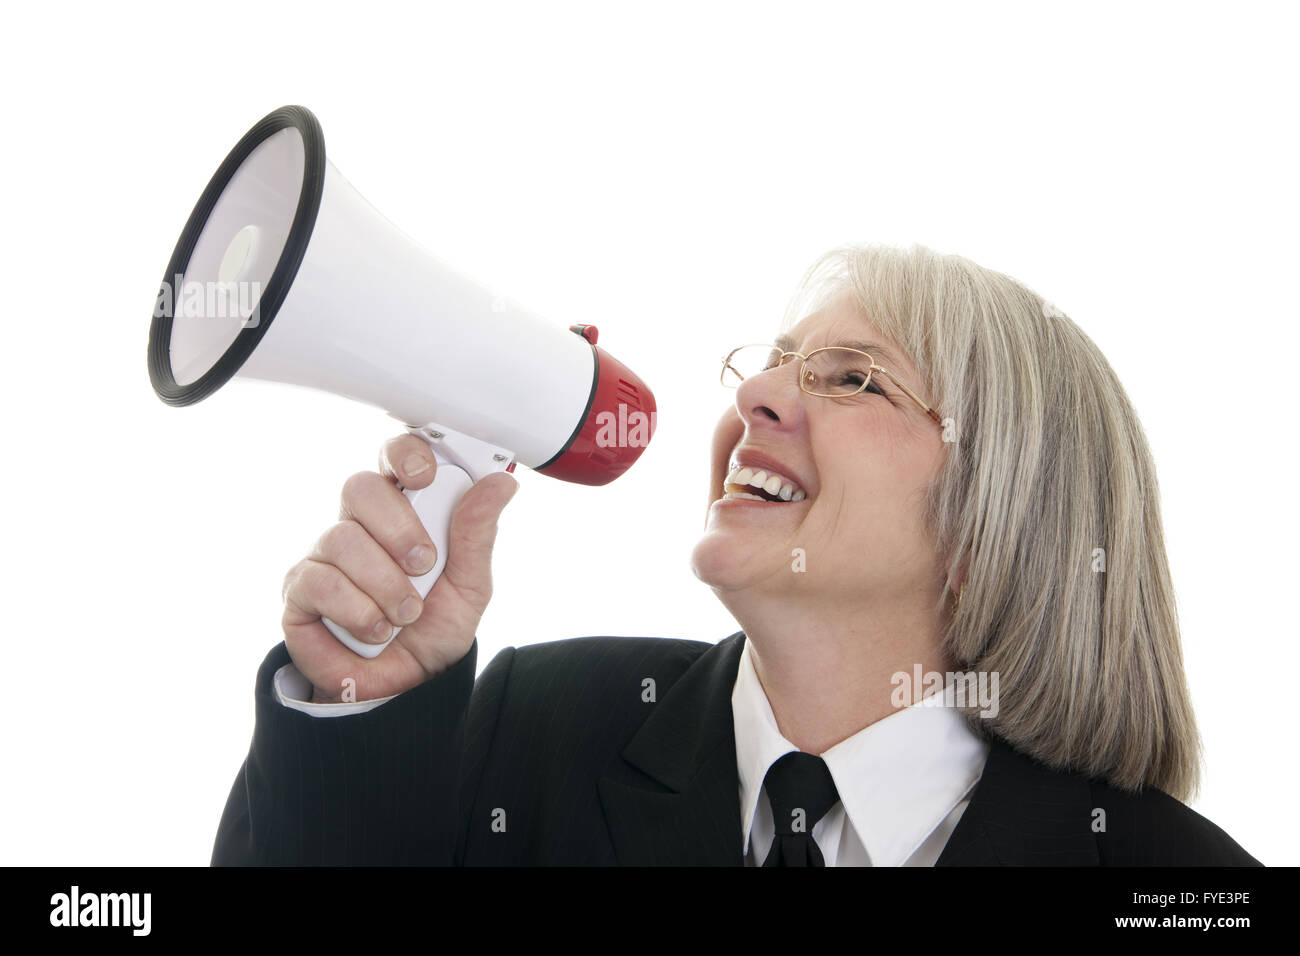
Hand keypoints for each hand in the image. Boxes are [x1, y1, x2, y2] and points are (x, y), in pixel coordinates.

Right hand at [280, 434, 518, 701]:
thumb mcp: (470, 585)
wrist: (407, 689)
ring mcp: (324, 554)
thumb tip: (501, 483)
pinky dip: (359, 611)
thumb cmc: (434, 631)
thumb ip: (477, 533)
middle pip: (360, 487)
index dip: (405, 456)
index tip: (425, 477)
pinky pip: (321, 581)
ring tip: (405, 616)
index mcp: (404, 512)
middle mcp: (360, 525)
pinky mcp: (299, 590)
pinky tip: (375, 631)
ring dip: (386, 585)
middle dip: (398, 528)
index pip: (394, 458)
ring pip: (343, 539)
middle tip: (423, 565)